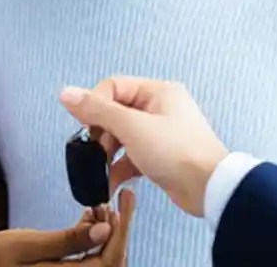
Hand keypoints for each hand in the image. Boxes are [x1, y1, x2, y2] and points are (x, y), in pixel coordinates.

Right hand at [0, 188, 134, 265]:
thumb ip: (67, 240)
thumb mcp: (26, 246)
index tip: (126, 198)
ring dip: (106, 233)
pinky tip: (88, 221)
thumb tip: (106, 230)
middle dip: (118, 228)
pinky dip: (93, 240)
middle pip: (113, 261)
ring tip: (98, 207)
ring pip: (104, 260)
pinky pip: (91, 261)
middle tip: (118, 198)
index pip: (111, 259)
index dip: (122, 229)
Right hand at [59, 77, 227, 216]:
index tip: (87, 128)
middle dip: (101, 134)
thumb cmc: (175, 151)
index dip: (95, 106)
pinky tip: (109, 183)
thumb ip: (97, 110)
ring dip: (107, 154)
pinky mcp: (159, 156)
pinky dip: (119, 168)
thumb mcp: (132, 127)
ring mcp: (160, 133)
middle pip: (115, 113)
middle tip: (93, 152)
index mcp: (157, 91)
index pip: (113, 87)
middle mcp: (159, 108)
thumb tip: (65, 93)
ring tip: (100, 171)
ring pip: (121, 136)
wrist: (210, 189)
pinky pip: (131, 156)